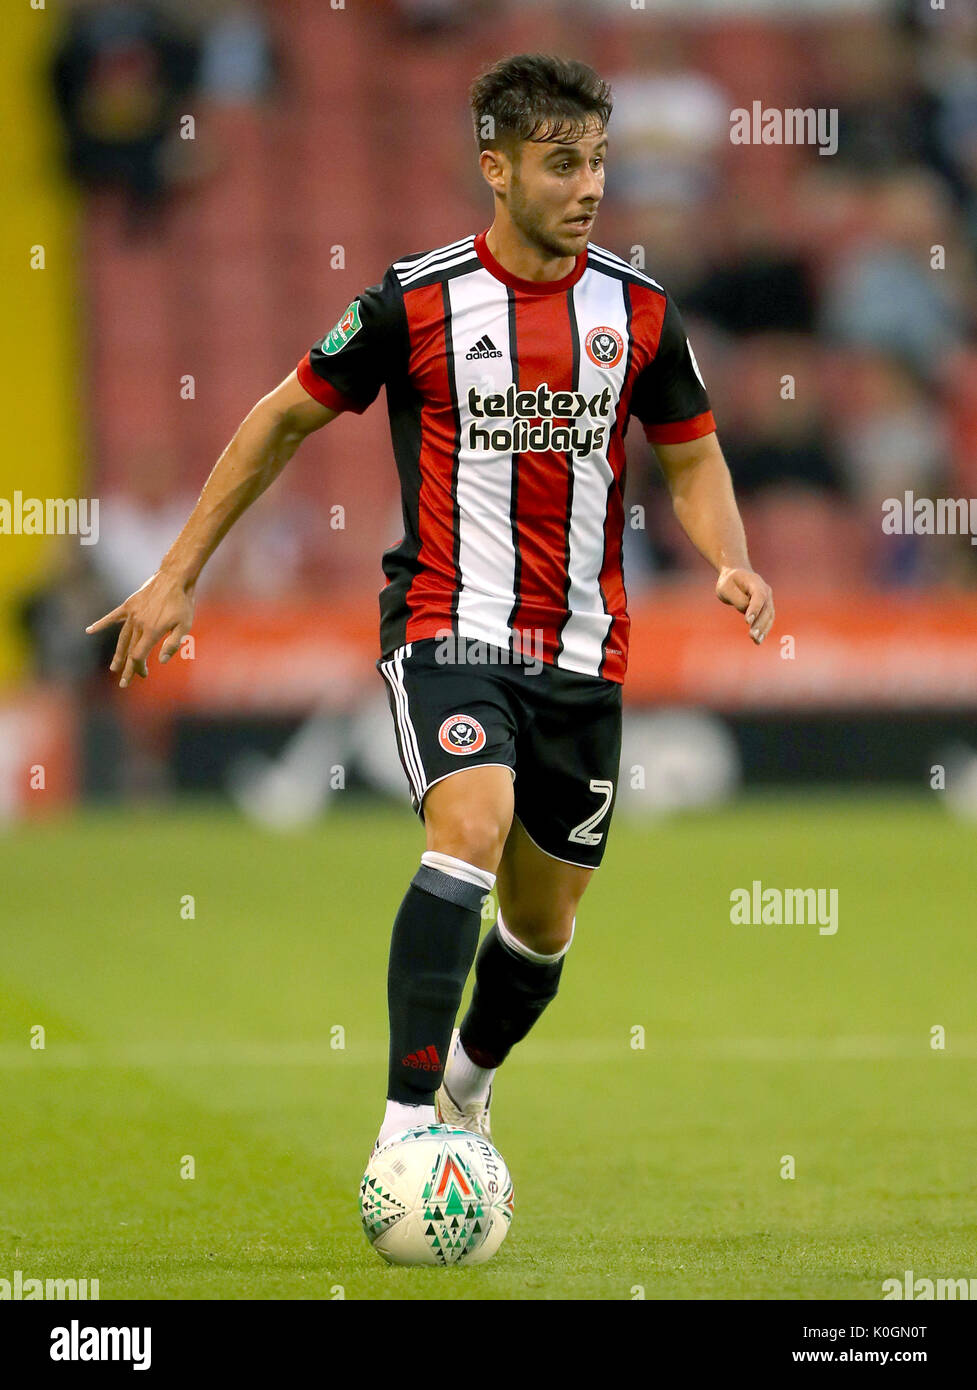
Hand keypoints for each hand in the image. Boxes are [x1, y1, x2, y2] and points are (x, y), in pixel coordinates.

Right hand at [86, 569, 195, 687]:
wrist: (174, 577)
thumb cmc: (182, 602)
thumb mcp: (185, 625)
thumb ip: (173, 644)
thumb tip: (162, 661)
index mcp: (151, 631)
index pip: (139, 656)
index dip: (138, 667)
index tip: (142, 675)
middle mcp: (138, 624)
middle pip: (129, 650)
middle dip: (127, 668)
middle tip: (123, 683)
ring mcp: (132, 614)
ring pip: (122, 638)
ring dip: (118, 654)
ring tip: (113, 667)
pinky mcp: (129, 605)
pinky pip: (113, 617)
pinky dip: (101, 624)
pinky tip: (89, 630)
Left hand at [715, 566, 773, 644]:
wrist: (736, 576)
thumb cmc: (728, 582)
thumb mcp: (726, 588)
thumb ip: (737, 599)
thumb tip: (747, 611)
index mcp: (755, 581)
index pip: (758, 595)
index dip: (755, 608)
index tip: (748, 621)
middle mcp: (766, 590)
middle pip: (765, 608)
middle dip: (759, 623)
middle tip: (752, 635)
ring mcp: (768, 599)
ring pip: (769, 616)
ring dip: (763, 629)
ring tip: (756, 641)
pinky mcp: (766, 608)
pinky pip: (767, 620)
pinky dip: (764, 630)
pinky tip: (758, 641)